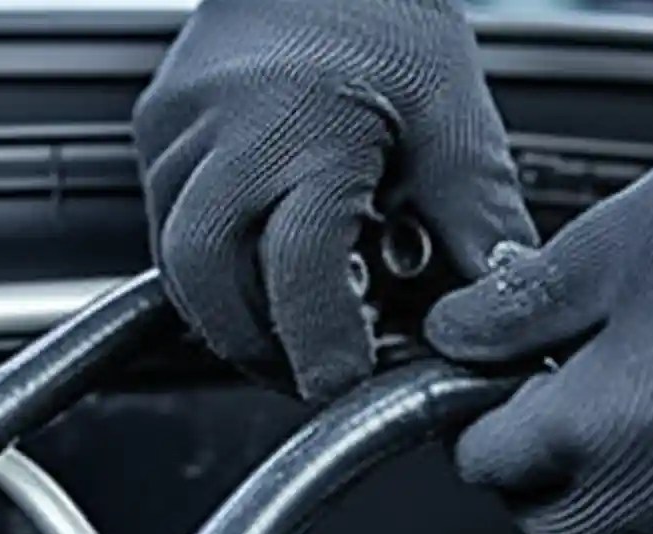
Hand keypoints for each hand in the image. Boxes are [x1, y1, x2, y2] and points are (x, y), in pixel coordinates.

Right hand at [136, 0, 535, 401]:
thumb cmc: (383, 14)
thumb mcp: (453, 115)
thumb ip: (477, 218)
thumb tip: (497, 303)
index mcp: (307, 127)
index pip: (297, 269)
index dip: (320, 342)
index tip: (342, 378)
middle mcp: (225, 130)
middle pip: (204, 279)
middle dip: (251, 342)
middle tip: (301, 364)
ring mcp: (177, 128)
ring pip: (174, 260)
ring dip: (227, 307)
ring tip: (284, 317)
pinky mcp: (155, 128)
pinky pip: (164, 222)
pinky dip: (208, 263)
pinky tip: (253, 261)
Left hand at [426, 72, 652, 533]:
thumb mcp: (611, 243)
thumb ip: (515, 306)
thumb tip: (453, 332)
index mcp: (619, 419)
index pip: (488, 464)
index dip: (468, 418)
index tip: (473, 382)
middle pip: (547, 526)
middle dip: (517, 473)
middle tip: (522, 402)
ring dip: (582, 502)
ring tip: (584, 422)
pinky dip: (649, 511)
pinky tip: (647, 443)